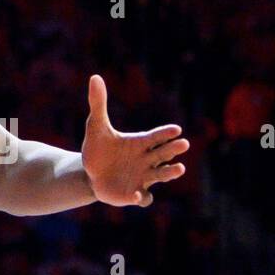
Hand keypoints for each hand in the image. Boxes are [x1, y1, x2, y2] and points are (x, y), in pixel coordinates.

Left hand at [82, 74, 188, 206]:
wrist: (90, 174)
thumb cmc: (98, 149)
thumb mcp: (96, 126)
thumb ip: (98, 103)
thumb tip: (95, 77)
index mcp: (140, 143)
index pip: (156, 136)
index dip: (165, 133)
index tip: (176, 129)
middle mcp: (146, 160)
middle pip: (164, 154)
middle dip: (173, 149)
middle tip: (184, 144)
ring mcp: (143, 177)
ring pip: (162, 175)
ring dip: (170, 172)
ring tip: (179, 168)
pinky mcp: (134, 194)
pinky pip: (143, 197)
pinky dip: (142, 197)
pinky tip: (137, 194)